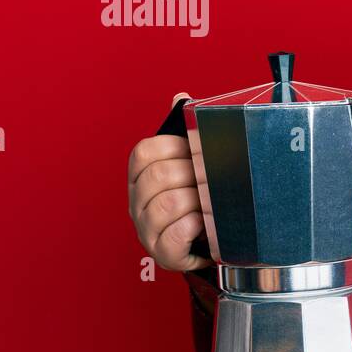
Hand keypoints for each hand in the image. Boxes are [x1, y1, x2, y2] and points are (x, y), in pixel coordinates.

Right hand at [127, 93, 213, 272]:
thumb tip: (181, 98)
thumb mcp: (191, 165)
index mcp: (140, 176)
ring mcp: (146, 229)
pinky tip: (203, 224)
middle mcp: (137, 202)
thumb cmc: (198, 200)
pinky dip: (193, 227)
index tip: (197, 153)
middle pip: (158, 176)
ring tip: (213, 203)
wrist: (210, 241)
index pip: (145, 152)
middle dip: (193, 174)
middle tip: (215, 179)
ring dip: (197, 201)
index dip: (175, 148)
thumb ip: (184, 133)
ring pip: (166, 205)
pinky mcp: (162, 252)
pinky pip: (173, 236)